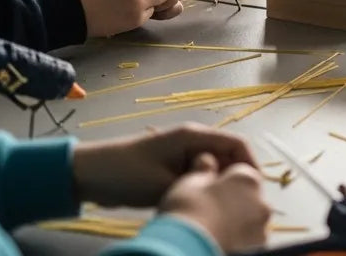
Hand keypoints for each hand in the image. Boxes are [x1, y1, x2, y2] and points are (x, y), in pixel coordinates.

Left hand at [71, 123, 258, 207]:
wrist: (89, 173)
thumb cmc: (126, 173)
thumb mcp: (164, 183)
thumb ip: (198, 184)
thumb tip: (226, 191)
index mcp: (193, 136)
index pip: (237, 144)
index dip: (252, 165)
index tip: (256, 191)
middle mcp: (192, 141)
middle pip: (229, 157)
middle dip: (236, 179)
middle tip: (239, 205)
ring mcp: (182, 154)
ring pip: (214, 169)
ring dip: (218, 186)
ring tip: (221, 208)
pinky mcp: (173, 168)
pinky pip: (199, 177)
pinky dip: (203, 189)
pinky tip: (201, 207)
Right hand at [159, 153, 270, 253]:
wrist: (189, 247)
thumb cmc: (188, 209)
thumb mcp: (190, 181)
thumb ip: (203, 169)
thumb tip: (208, 161)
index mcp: (247, 179)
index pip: (242, 170)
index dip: (224, 177)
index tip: (209, 186)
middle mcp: (261, 202)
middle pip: (248, 196)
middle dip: (233, 199)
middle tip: (208, 208)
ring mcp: (262, 229)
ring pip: (250, 219)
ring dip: (237, 220)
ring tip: (213, 227)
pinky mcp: (258, 248)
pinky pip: (248, 239)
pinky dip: (238, 238)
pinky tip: (219, 240)